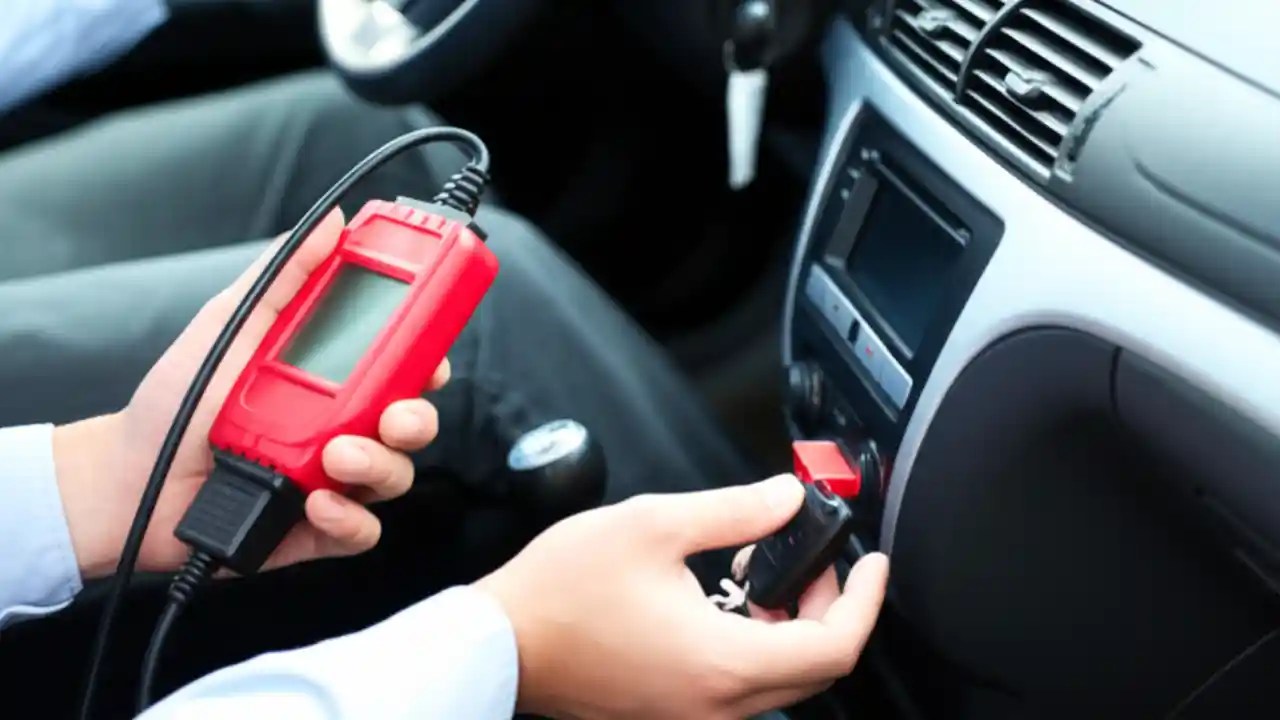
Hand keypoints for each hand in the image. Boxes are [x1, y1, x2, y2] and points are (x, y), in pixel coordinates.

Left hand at [54, 209, 447, 578]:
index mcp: (333, 378)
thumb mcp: (231, 324)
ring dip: (378, 465)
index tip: (431, 353)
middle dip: (418, 418)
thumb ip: (283, 274)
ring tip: (335, 457)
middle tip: (396, 413)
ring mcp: (335, 480)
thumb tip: (330, 224)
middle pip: (413, 422)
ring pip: (396, 475)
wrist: (128, 481)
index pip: (402, 366)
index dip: (428, 359)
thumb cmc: (177, 404)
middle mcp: (343, 428)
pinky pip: (362, 530)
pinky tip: (318, 501)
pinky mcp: (319, 529)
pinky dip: (349, 519)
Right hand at [475, 474, 889, 718]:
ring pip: (781, 679)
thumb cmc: (562, 591)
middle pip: (816, 667)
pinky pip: (743, 686)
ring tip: (760, 570)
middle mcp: (717, 704)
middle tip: (810, 556)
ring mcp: (695, 715)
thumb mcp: (654, 525)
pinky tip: (727, 600)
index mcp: (721, 662)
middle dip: (829, 606)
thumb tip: (788, 498)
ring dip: (792, 624)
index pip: (834, 646)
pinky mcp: (675, 712)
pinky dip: (757, 643)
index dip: (865, 598)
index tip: (872, 562)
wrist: (503, 643)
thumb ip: (735, 510)